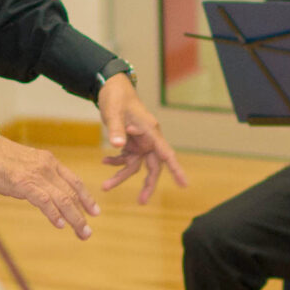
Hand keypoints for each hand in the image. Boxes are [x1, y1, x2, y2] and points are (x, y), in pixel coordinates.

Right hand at [0, 134, 100, 238]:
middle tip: (88, 231)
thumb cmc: (1, 159)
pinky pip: (44, 201)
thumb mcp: (28, 163)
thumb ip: (40, 176)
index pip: (74, 181)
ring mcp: (37, 176)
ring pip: (63, 199)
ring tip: (82, 232)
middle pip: (72, 193)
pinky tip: (60, 224)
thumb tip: (45, 193)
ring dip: (75, 218)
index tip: (94, 211)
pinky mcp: (24, 184)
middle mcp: (48, 168)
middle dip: (83, 213)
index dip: (86, 197)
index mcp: (50, 162)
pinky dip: (54, 214)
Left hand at [97, 76, 186, 201]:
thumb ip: (116, 129)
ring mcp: (140, 142)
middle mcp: (148, 139)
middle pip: (153, 166)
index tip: (184, 184)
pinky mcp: (130, 142)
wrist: (111, 88)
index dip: (176, 169)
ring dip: (121, 176)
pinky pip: (126, 158)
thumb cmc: (117, 98)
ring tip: (105, 187)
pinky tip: (104, 162)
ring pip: (135, 165)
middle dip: (148, 184)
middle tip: (142, 201)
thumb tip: (118, 146)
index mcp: (150, 131)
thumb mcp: (114, 112)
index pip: (166, 153)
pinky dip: (115, 162)